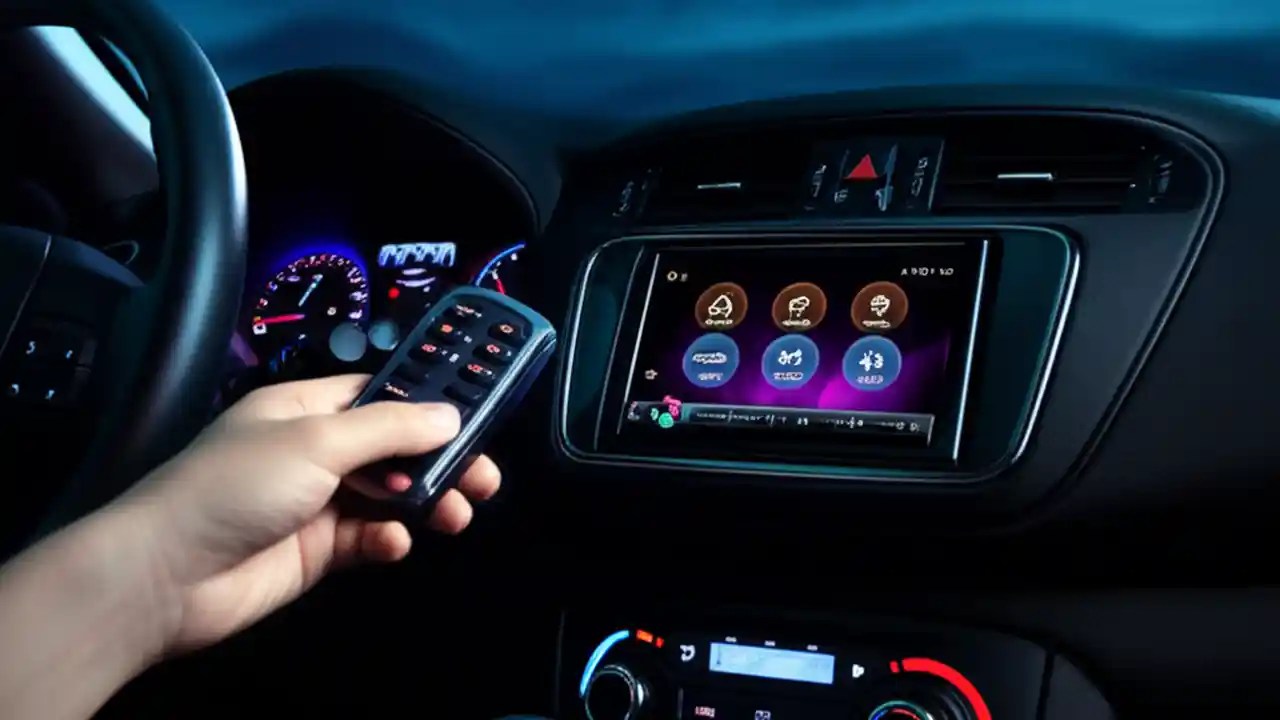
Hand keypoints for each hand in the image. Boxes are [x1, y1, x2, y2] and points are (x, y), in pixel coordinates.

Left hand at [121, 374, 499, 653]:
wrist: (167, 576)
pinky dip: (387, 539)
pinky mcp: (317, 550)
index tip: (475, 415)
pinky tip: (392, 542)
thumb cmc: (233, 487)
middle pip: (393, 448)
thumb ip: (389, 429)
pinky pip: (368, 538)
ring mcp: (315, 501)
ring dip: (425, 502)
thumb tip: (449, 416)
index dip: (426, 402)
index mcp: (303, 408)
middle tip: (483, 476)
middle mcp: (312, 450)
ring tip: (455, 513)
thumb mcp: (316, 441)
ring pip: (389, 495)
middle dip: (439, 460)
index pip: (378, 395)